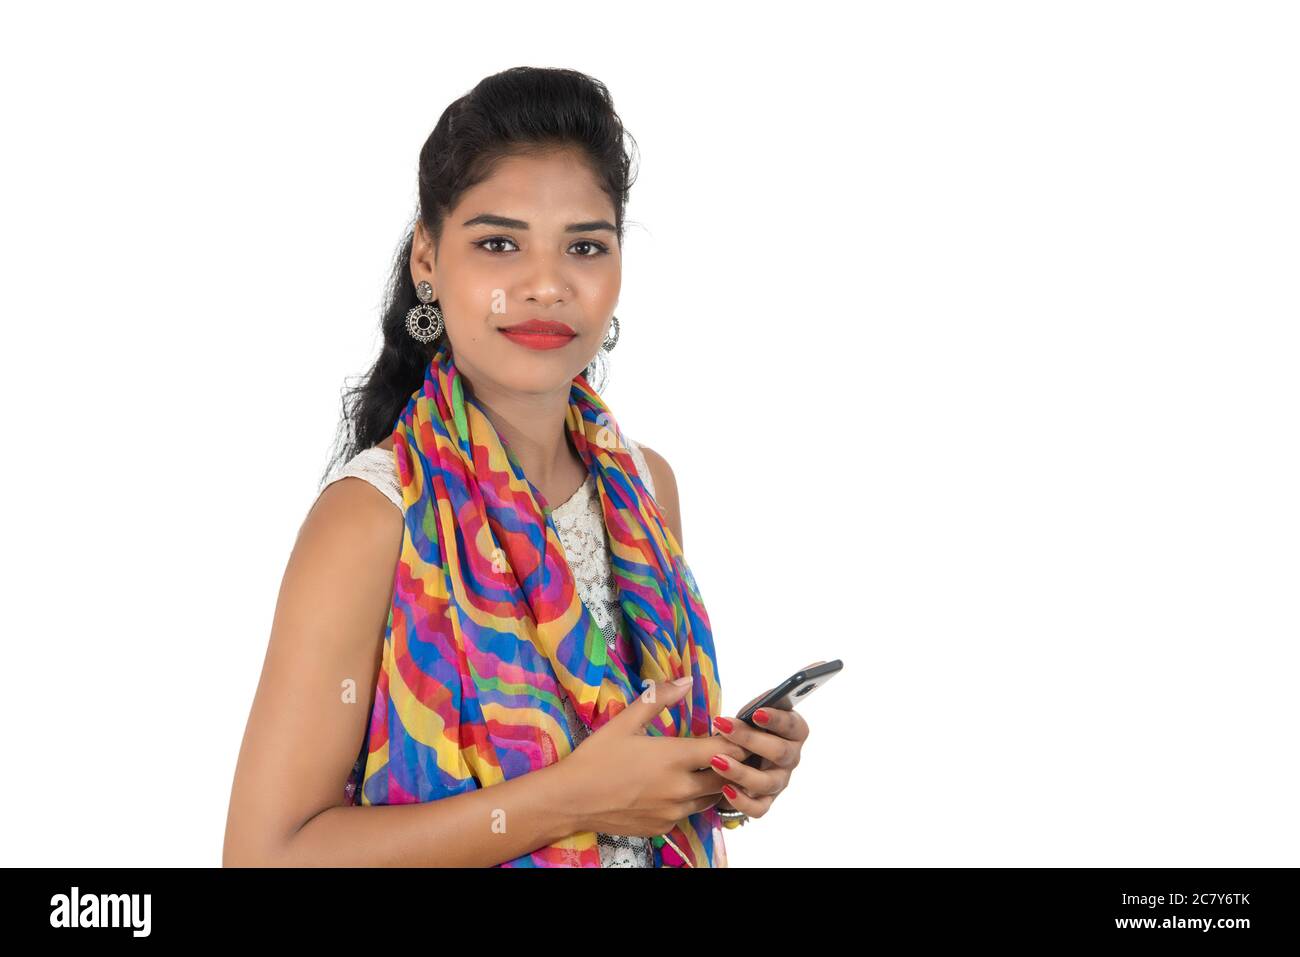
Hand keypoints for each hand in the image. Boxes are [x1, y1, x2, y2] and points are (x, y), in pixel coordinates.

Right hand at [560, 678, 750, 837]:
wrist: (570, 800)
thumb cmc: (595, 758)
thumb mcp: (624, 722)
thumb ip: (658, 699)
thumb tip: (686, 680)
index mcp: (675, 758)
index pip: (726, 751)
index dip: (735, 742)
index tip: (734, 734)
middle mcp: (681, 789)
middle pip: (726, 778)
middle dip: (730, 765)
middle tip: (723, 751)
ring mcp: (674, 812)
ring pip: (710, 799)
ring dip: (712, 784)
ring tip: (702, 769)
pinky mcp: (664, 827)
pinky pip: (688, 814)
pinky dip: (689, 802)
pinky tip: (674, 789)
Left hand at [708, 660, 821, 819]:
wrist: (733, 759)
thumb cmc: (747, 728)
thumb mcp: (756, 710)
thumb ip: (774, 694)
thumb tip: (819, 662)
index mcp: (794, 731)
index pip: (792, 725)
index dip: (776, 719)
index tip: (756, 712)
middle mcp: (791, 757)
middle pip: (779, 752)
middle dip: (750, 740)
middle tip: (722, 727)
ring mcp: (780, 781)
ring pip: (767, 782)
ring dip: (741, 771)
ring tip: (716, 760)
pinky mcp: (765, 802)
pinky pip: (759, 808)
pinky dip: (743, 801)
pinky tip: (725, 789)